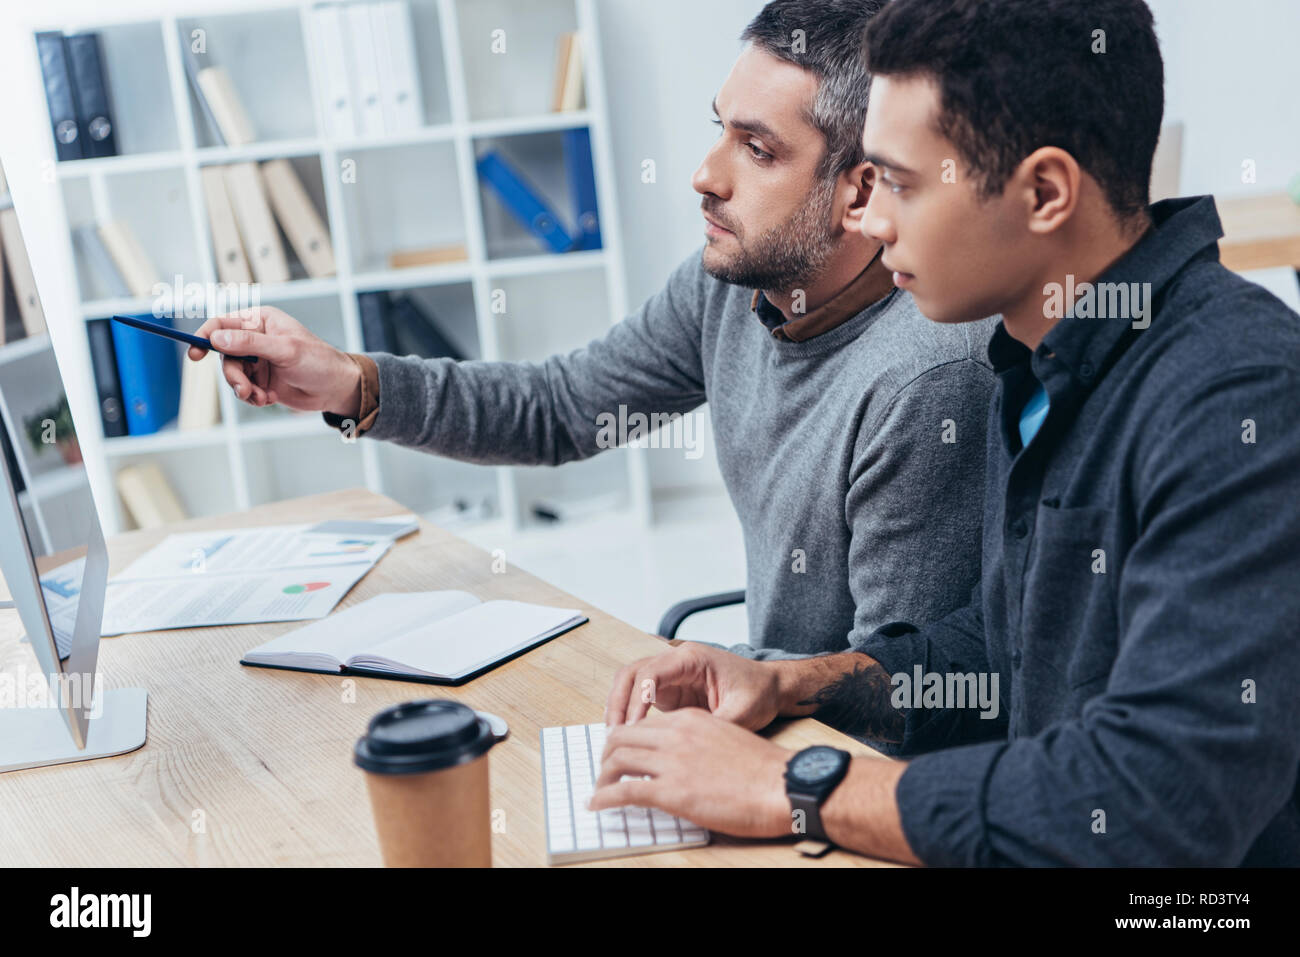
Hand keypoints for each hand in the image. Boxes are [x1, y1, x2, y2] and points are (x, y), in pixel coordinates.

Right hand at [188, 306, 361, 416]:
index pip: (222, 323)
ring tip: (262, 397)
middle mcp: (255, 338)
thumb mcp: (285, 350)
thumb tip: (217, 338)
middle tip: (244, 389)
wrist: (337, 389)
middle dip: (233, 375)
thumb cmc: (319, 362)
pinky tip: (271, 399)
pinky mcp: (262, 380)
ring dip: (244, 389)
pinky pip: (244, 389)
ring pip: (233, 375)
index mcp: (260, 320)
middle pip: (224, 354)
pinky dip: (253, 397)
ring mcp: (258, 360)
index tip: (194, 354)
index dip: (205, 336)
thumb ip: (250, 344)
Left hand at [588, 708, 792, 838]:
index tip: (620, 753)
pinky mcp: (672, 791)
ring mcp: (672, 761)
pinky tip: (597, 804)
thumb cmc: (763, 769)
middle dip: (607, 755)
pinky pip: (624, 791)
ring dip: (603, 777)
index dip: (625, 739)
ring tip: (600, 789)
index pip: (643, 724)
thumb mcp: (727, 738)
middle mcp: (676, 734)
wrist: (782, 784)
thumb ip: (700, 742)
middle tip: (605, 771)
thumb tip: (684, 759)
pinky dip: (604, 797)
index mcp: (691, 719)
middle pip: (622, 737)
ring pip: (617, 760)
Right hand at [603, 642, 781, 729]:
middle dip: (618, 703)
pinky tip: (628, 738)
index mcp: (692, 658)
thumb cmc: (759, 693)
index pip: (650, 673)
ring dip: (619, 707)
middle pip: (631, 674)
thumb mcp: (742, 713)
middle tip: (613, 735)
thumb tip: (686, 751)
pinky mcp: (670, 691)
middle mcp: (676, 661)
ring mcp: (670, 675)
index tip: (632, 729)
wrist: (770, 687)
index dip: (635, 700)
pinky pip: (640, 697)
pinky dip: (629, 714)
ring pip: (630, 683)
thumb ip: (713, 728)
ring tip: (614, 738)